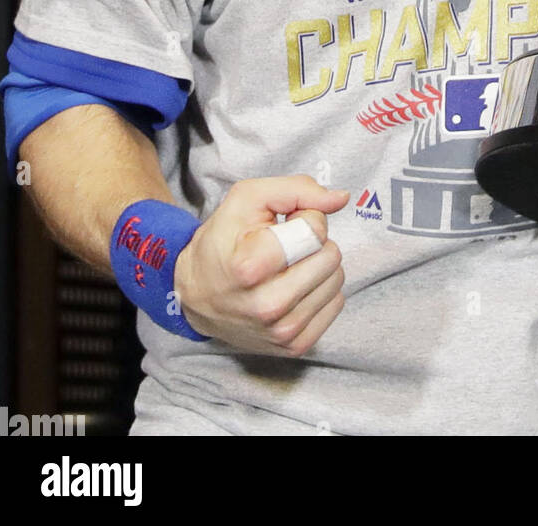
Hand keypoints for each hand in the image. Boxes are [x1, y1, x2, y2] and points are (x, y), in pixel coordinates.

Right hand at [173, 176, 348, 354]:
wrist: (196, 295)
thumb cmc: (222, 241)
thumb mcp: (248, 199)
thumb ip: (298, 189)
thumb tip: (341, 198)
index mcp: (250, 267)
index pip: (314, 230)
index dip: (305, 216)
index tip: (284, 223)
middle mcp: (267, 306)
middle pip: (330, 255)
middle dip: (314, 241)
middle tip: (286, 245)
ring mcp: (282, 331)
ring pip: (337, 278)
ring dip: (319, 264)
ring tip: (289, 265)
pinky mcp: (294, 347)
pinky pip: (336, 303)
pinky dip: (320, 289)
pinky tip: (295, 286)